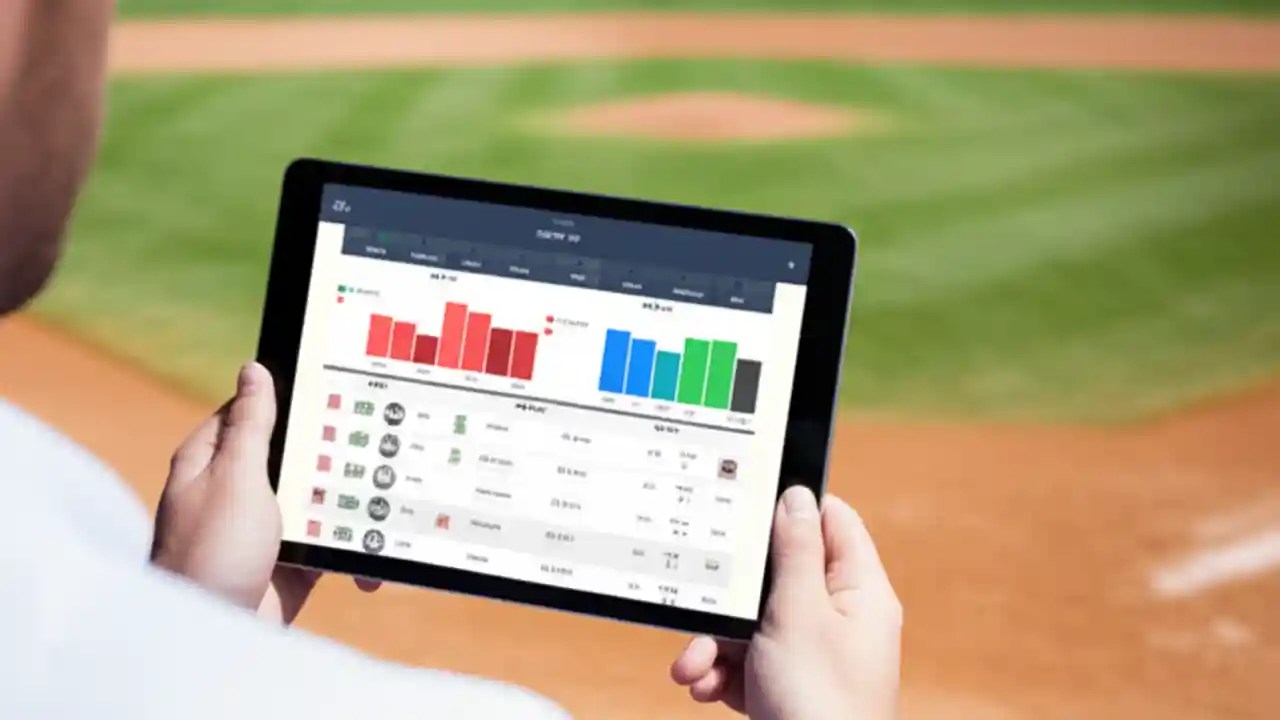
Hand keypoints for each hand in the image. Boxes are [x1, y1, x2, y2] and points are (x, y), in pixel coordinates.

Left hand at [151, 362, 376, 623]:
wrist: (213, 635)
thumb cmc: (213, 550)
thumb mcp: (237, 475)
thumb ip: (253, 424)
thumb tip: (254, 368)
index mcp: (213, 460)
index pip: (252, 412)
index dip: (291, 398)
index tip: (336, 386)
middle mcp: (236, 490)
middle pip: (293, 455)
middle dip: (332, 454)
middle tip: (375, 440)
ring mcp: (263, 528)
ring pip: (315, 500)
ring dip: (347, 506)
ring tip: (384, 501)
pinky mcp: (287, 562)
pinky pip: (326, 544)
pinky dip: (350, 549)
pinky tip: (373, 553)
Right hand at [671, 487, 900, 719]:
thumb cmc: (819, 704)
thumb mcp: (799, 614)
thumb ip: (794, 550)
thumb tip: (796, 495)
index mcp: (859, 592)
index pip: (833, 523)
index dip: (791, 508)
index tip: (747, 502)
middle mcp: (840, 620)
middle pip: (778, 577)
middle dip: (730, 597)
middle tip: (704, 603)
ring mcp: (813, 658)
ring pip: (754, 625)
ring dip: (715, 642)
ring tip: (695, 666)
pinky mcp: (787, 690)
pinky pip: (747, 664)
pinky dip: (721, 673)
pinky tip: (704, 688)